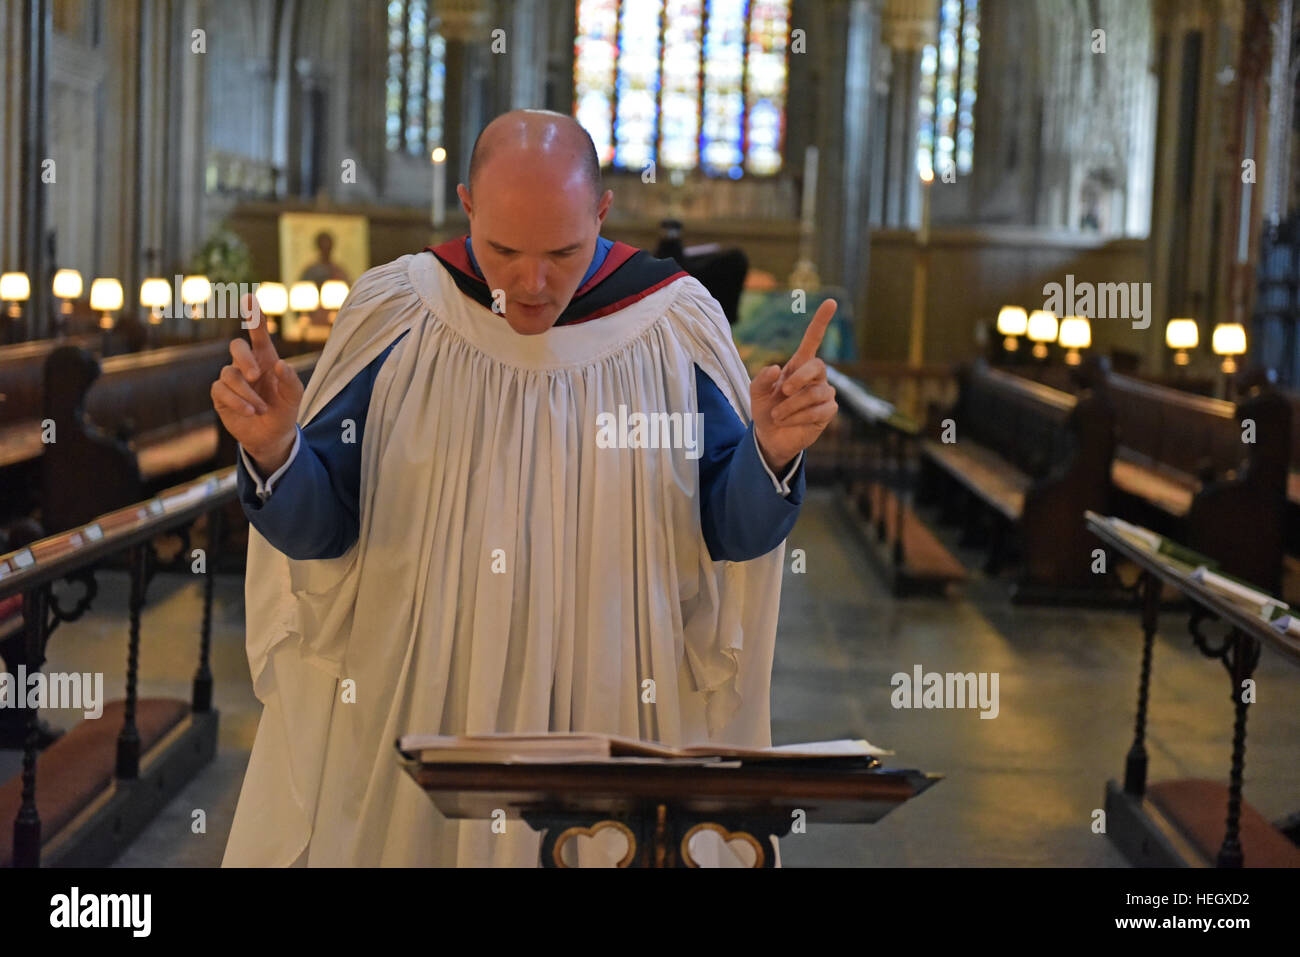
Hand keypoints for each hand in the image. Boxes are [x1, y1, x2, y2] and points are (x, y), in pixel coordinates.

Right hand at [210, 295, 303, 473]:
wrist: (271, 437)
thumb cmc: (283, 412)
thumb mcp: (294, 398)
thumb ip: (291, 381)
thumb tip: (280, 365)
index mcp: (266, 360)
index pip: (258, 334)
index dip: (254, 317)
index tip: (250, 298)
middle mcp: (247, 365)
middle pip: (236, 347)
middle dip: (244, 358)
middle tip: (255, 375)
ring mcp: (231, 379)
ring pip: (229, 374)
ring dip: (247, 392)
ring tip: (261, 409)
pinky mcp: (220, 395)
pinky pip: (221, 390)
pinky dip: (237, 401)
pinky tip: (251, 411)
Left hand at [750, 298, 838, 471]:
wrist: (771, 437)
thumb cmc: (766, 409)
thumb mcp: (756, 393)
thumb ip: (762, 379)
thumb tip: (776, 368)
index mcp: (798, 365)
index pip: (813, 340)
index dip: (821, 321)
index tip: (831, 302)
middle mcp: (815, 376)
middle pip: (818, 366)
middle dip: (800, 378)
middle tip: (784, 392)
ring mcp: (824, 393)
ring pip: (815, 393)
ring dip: (792, 406)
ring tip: (778, 415)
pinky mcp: (829, 411)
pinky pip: (819, 410)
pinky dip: (799, 417)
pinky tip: (790, 422)